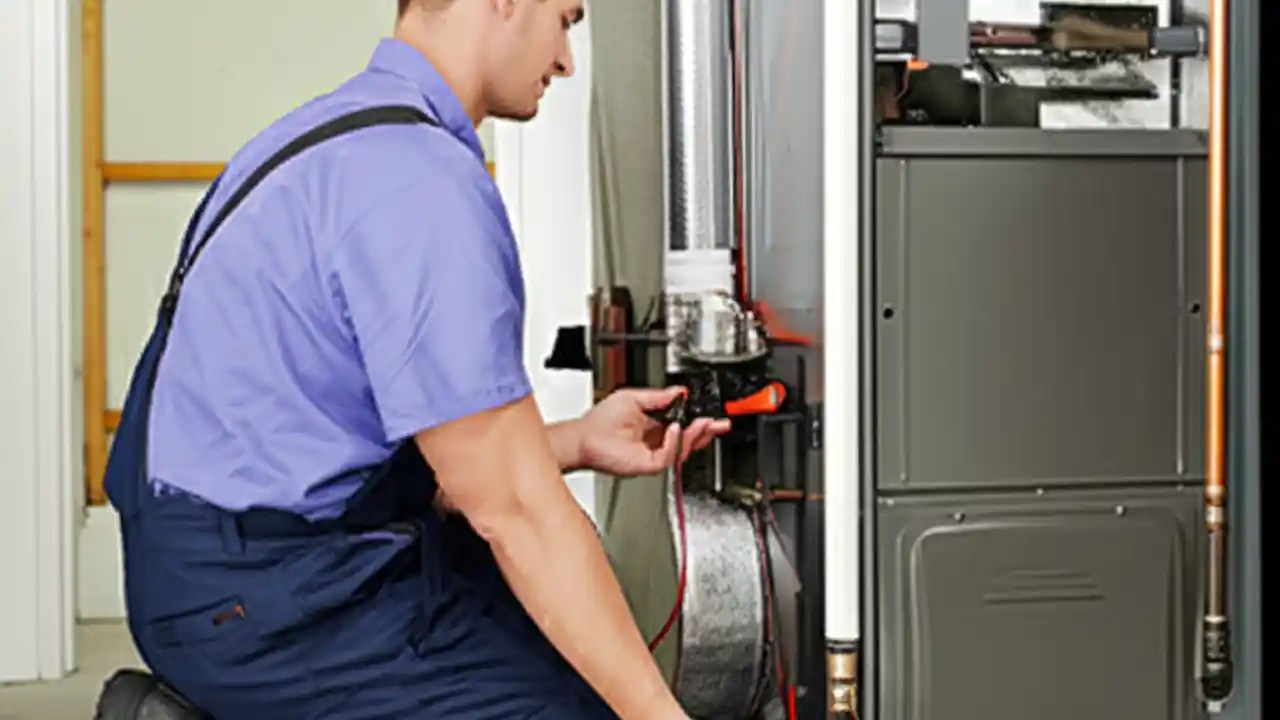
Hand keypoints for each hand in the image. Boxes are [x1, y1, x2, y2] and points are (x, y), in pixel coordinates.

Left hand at [573, 386, 730, 476]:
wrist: (584, 437)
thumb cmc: (600, 420)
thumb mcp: (634, 398)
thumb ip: (659, 397)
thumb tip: (679, 392)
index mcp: (655, 425)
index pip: (684, 425)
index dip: (699, 421)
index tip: (711, 415)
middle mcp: (656, 441)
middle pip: (689, 440)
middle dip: (706, 431)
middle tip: (717, 423)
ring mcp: (653, 454)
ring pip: (683, 450)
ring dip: (694, 436)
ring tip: (700, 423)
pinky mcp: (647, 464)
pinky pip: (668, 456)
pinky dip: (675, 443)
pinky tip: (676, 428)